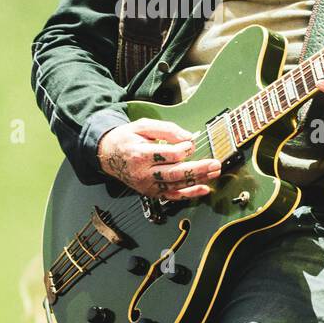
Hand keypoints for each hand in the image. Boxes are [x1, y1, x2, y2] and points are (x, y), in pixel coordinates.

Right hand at [97, 118, 221, 199]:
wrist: (108, 155)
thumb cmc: (126, 139)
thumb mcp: (143, 126)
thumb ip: (166, 129)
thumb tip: (188, 137)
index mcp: (140, 154)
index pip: (168, 155)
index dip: (184, 149)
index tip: (191, 143)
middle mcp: (143, 173)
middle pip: (175, 173)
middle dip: (197, 169)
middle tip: (214, 163)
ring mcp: (147, 185)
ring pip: (176, 185)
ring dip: (198, 180)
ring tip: (214, 172)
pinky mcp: (151, 192)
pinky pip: (173, 196)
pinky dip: (190, 194)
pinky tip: (204, 189)